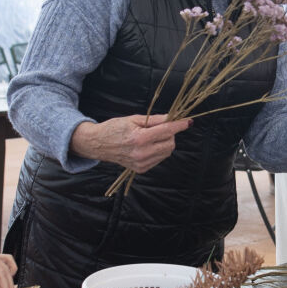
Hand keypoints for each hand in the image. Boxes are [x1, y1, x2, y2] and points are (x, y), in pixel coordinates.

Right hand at [71, 114, 190, 173]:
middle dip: (170, 134)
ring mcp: (142, 163)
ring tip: (151, 136)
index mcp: (140, 138)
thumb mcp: (134, 119)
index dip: (178, 125)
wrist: (99, 144)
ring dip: (165, 142)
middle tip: (160, 127)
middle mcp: (142, 153)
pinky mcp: (141, 169)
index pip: (167, 131)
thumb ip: (155, 119)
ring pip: (167, 152)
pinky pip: (159, 158)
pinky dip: (158, 150)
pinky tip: (147, 145)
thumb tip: (172, 118)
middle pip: (170, 144)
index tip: (187, 121)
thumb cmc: (115, 128)